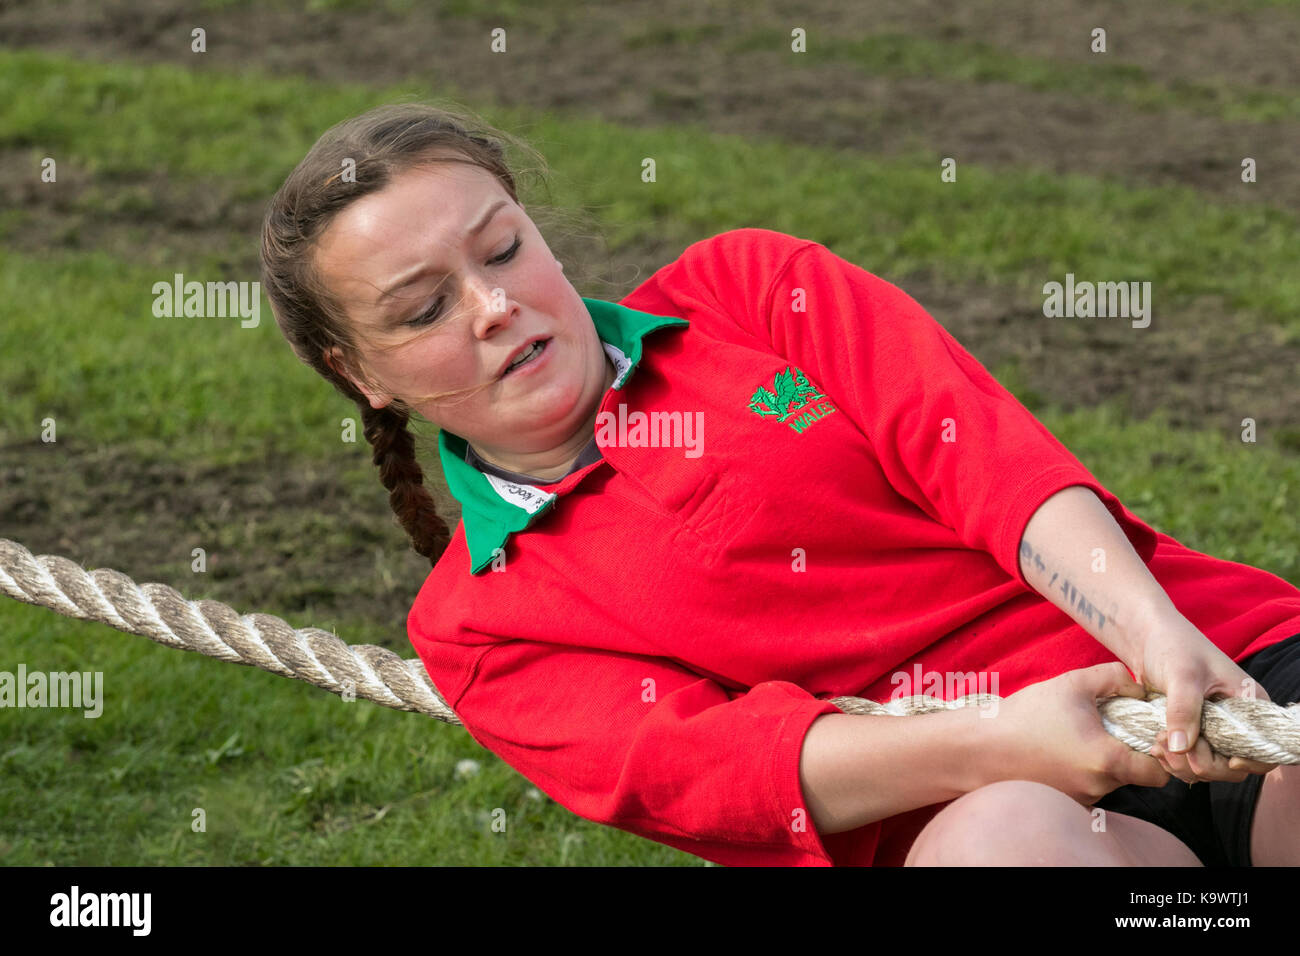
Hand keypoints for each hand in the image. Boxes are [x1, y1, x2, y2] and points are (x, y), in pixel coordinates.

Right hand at [989, 662, 1174, 804]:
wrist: (980, 747)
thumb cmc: (1026, 715)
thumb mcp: (1072, 683)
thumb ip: (1113, 677)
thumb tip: (1136, 687)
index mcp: (1107, 760)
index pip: (1160, 774)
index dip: (1160, 755)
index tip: (1145, 735)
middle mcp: (1098, 786)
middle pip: (1134, 776)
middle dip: (1126, 752)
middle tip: (1106, 728)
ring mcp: (1080, 798)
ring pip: (1109, 781)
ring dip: (1101, 761)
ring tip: (1076, 736)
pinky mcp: (1063, 801)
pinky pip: (1086, 785)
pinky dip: (1080, 769)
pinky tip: (1059, 750)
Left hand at [1127, 609, 1278, 783]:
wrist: (1147, 638)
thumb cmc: (1173, 646)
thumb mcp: (1181, 674)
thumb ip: (1183, 709)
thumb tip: (1181, 749)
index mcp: (1250, 705)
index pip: (1264, 751)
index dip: (1247, 763)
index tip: (1214, 757)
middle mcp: (1237, 723)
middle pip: (1234, 768)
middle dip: (1203, 765)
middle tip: (1169, 745)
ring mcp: (1213, 731)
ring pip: (1209, 768)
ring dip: (1183, 765)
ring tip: (1158, 743)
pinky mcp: (1192, 735)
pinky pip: (1189, 762)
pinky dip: (1173, 761)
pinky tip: (1155, 746)